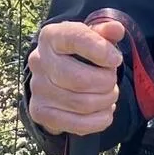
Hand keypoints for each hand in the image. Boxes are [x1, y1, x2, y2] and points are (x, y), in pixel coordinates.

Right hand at [27, 18, 125, 135]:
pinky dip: (100, 120)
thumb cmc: (79, 52)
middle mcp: (39, 61)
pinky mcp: (40, 113)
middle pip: (80, 79)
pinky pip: (78, 124)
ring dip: (106, 100)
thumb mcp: (92, 36)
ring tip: (110, 93)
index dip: (101, 50)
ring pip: (82, 103)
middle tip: (112, 79)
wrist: (55, 74)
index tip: (116, 59)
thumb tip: (116, 29)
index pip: (76, 39)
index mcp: (51, 36)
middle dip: (106, 81)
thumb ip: (105, 31)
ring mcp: (37, 89)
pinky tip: (105, 110)